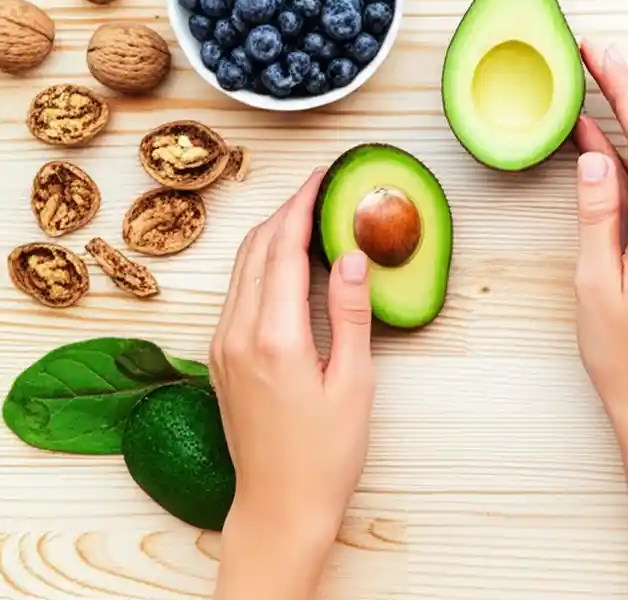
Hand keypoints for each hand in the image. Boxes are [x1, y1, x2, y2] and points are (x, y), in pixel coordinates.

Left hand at [210, 170, 374, 599]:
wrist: (280, 504)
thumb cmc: (324, 453)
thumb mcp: (353, 382)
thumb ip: (350, 314)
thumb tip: (351, 256)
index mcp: (273, 336)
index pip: (282, 249)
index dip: (302, 206)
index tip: (322, 177)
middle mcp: (236, 334)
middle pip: (255, 249)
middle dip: (285, 210)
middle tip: (318, 187)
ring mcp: (222, 346)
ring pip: (241, 268)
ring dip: (271, 234)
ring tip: (306, 215)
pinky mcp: (221, 359)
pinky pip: (237, 293)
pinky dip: (261, 264)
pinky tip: (287, 263)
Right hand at [572, 41, 627, 427]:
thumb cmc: (625, 352)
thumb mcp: (595, 283)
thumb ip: (596, 215)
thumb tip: (594, 159)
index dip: (622, 88)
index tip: (597, 53)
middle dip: (622, 96)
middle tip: (587, 60)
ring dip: (624, 130)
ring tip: (585, 100)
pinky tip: (603, 155)